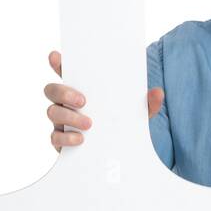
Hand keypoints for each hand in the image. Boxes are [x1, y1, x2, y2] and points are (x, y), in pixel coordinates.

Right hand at [44, 50, 163, 149]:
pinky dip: (66, 138)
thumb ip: (147, 103)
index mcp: (81, 90)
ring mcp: (62, 122)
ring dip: (69, 117)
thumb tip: (158, 93)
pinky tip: (80, 140)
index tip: (56, 56)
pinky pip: (54, 137)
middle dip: (63, 92)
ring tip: (89, 124)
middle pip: (51, 90)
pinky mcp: (61, 140)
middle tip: (83, 100)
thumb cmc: (121, 126)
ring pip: (52, 112)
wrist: (119, 154)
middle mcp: (66, 104)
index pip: (65, 72)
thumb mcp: (136, 114)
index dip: (57, 63)